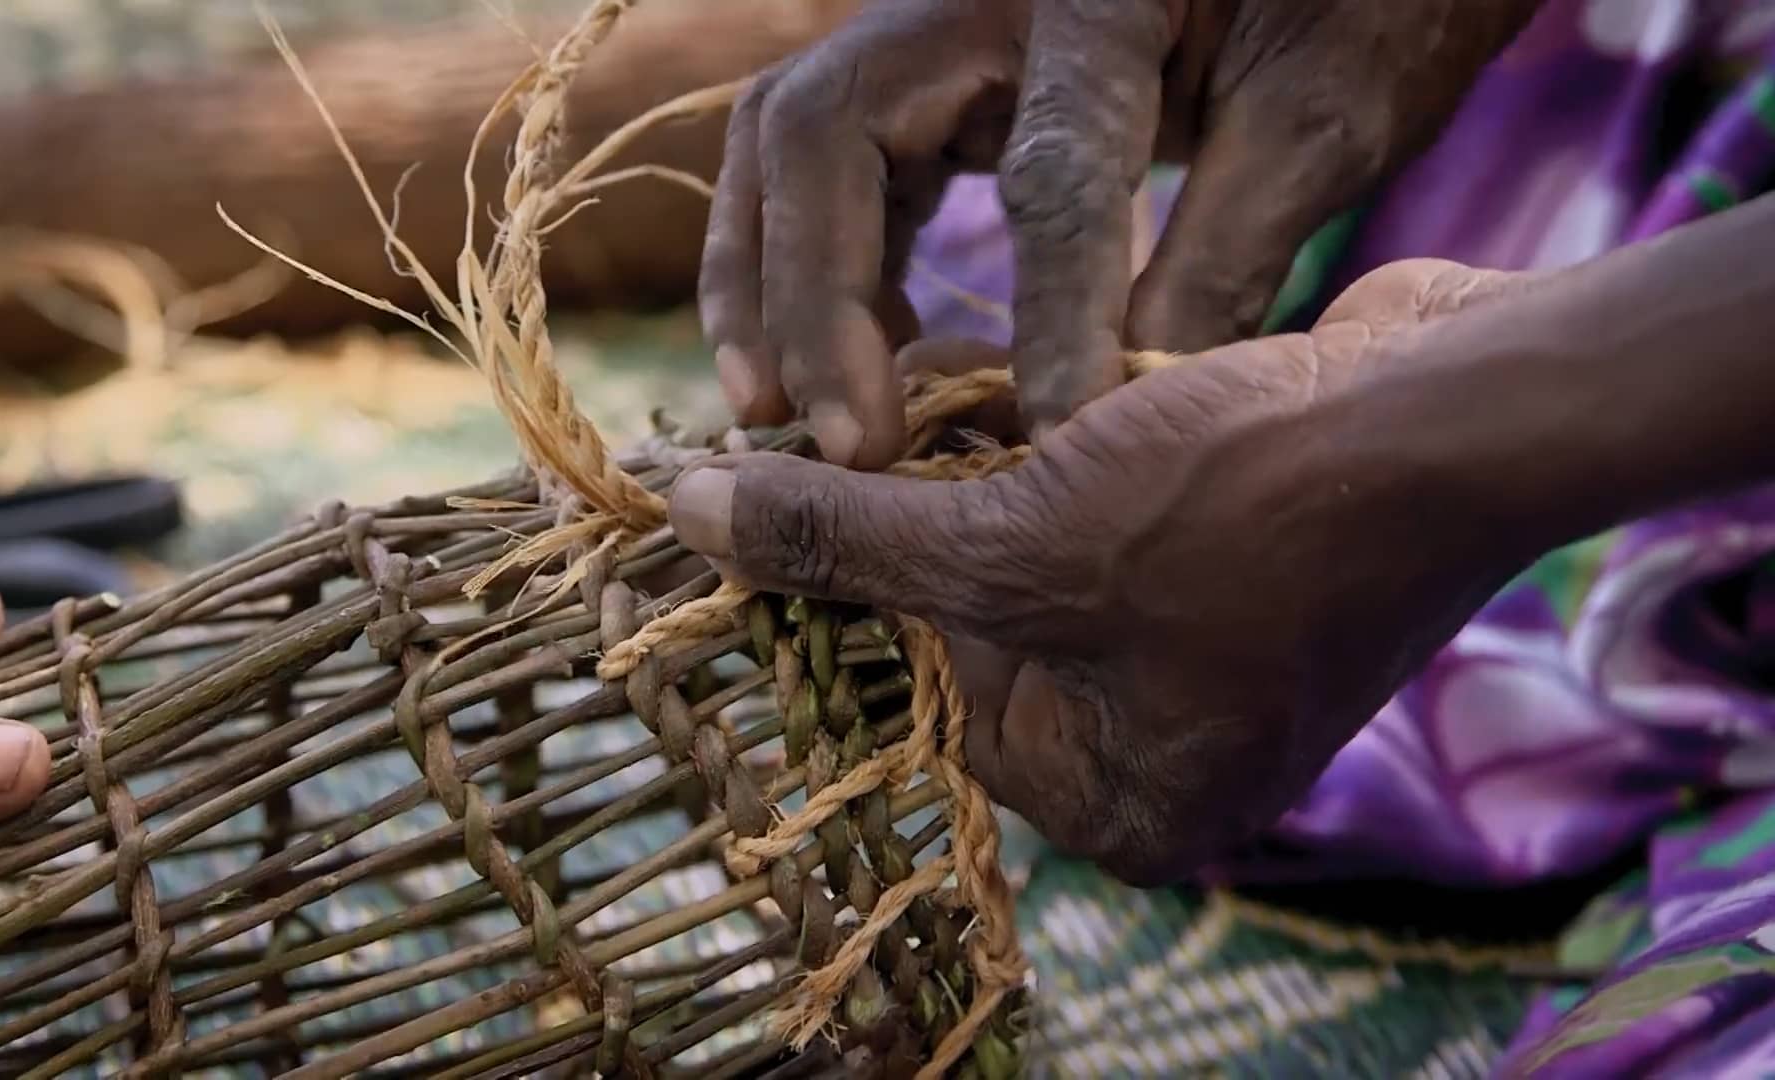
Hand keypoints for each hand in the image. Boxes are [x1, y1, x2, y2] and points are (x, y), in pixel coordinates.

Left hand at [672, 259, 1540, 883]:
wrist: (1463, 412)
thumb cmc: (1250, 507)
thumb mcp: (1014, 538)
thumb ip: (844, 539)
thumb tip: (689, 512)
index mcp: (1116, 803)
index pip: (923, 704)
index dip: (846, 593)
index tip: (774, 497)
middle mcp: (1159, 747)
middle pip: (971, 626)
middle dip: (917, 513)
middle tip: (866, 422)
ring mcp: (1199, 651)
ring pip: (1028, 552)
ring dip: (980, 465)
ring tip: (966, 391)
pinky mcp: (1226, 558)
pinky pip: (1094, 512)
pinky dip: (1053, 448)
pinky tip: (1034, 385)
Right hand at [700, 0, 1539, 467]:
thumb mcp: (1324, 117)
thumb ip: (1224, 257)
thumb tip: (1131, 421)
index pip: (1052, 168)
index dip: (1054, 319)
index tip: (1062, 445)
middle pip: (825, 134)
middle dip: (813, 298)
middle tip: (845, 441)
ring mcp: (930, 21)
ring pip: (784, 145)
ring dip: (768, 286)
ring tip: (782, 413)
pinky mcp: (917, 68)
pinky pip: (814, 163)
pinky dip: (805, 264)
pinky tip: (846, 359)